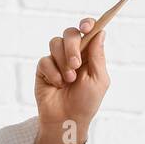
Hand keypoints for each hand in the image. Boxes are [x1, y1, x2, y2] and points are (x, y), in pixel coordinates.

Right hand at [33, 17, 109, 143]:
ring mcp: (57, 60)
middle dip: (72, 46)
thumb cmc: (86, 102)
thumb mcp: (98, 80)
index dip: (87, 24)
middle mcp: (73, 54)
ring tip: (69, 80)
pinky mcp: (44, 68)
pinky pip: (45, 60)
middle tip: (76, 65)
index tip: (86, 26)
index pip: (88, 31)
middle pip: (70, 33)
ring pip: (55, 43)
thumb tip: (101, 32)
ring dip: (63, 62)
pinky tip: (57, 85)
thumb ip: (98, 56)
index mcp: (89, 55)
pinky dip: (53, 73)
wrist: (67, 120)